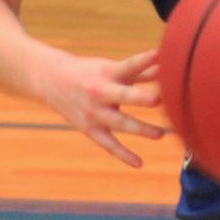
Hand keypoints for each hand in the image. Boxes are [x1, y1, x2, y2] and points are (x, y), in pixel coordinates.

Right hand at [34, 47, 165, 167]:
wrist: (52, 80)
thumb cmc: (91, 72)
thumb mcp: (112, 68)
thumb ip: (141, 71)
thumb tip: (167, 65)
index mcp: (108, 73)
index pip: (129, 66)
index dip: (144, 60)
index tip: (160, 55)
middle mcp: (100, 92)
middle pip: (122, 96)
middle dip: (139, 98)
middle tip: (157, 100)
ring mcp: (94, 113)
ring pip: (118, 123)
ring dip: (140, 129)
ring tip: (160, 134)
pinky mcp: (90, 129)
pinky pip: (108, 145)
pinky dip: (123, 155)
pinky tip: (139, 163)